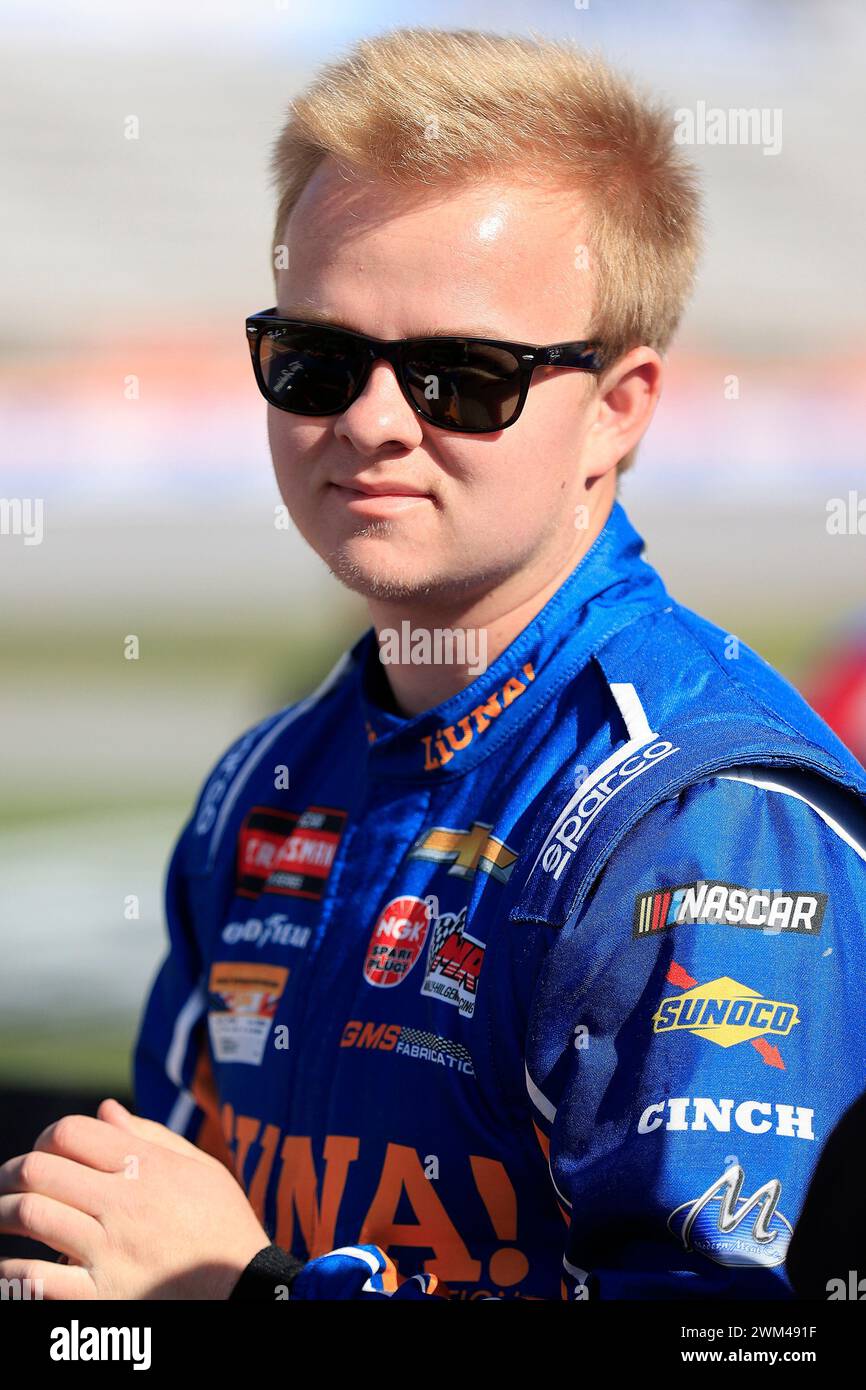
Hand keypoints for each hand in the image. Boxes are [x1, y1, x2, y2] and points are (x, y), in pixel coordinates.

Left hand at [0, 1099, 269, 1298]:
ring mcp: (109, 1252)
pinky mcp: (101, 1297)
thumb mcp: (200, 1168)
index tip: (45, 1152)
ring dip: (3, 1212)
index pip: (72, 1132)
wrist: (248, 1292)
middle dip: (12, 1172)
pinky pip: (36, 1281)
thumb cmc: (224, 1225)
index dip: (48, 1136)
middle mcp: (123, 1203)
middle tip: (6, 1183)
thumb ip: (150, 1135)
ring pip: (30, 1216)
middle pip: (40, 1169)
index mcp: (148, 1167)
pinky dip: (9, 1272)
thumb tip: (103, 1109)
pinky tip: (5, 1267)